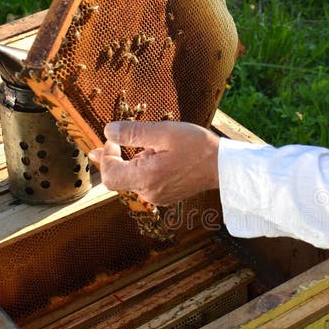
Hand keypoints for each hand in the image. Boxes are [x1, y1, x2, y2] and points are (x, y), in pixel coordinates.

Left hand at [89, 121, 219, 205]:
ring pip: (132, 180)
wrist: (223, 166)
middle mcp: (149, 192)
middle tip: (117, 139)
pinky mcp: (165, 196)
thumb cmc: (198, 147)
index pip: (109, 175)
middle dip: (117, 158)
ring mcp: (157, 197)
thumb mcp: (165, 132)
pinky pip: (145, 183)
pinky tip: (160, 156)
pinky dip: (145, 169)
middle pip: (118, 178)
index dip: (105, 157)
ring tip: (154, 147)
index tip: (114, 140)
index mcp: (146, 178)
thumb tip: (108, 131)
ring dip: (134, 163)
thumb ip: (133, 133)